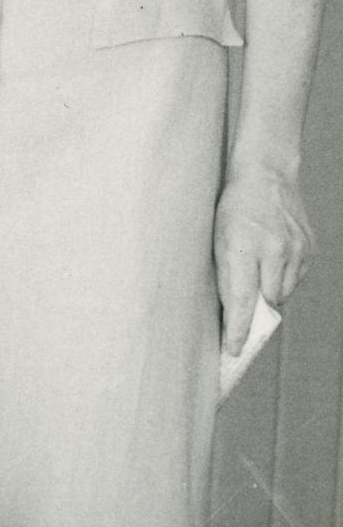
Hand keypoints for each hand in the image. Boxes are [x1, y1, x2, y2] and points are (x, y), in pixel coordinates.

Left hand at [216, 167, 311, 359]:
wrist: (266, 175)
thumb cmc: (232, 206)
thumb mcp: (216, 238)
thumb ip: (224, 273)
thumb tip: (230, 311)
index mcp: (242, 247)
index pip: (239, 300)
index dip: (237, 330)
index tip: (232, 351)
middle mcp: (273, 250)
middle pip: (265, 302)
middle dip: (253, 311)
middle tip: (242, 312)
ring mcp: (296, 250)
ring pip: (282, 292)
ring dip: (268, 292)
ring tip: (256, 271)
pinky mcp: (309, 249)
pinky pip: (295, 278)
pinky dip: (282, 277)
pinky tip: (271, 260)